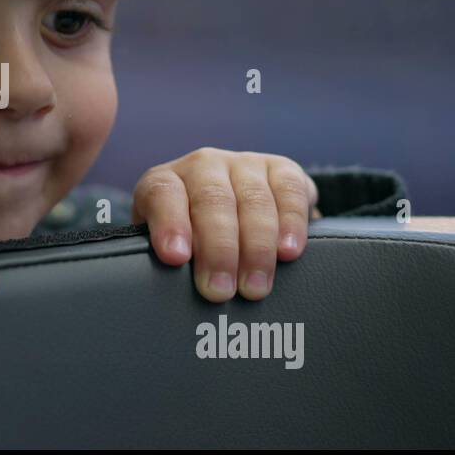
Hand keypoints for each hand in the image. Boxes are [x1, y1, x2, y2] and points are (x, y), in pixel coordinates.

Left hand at [130, 148, 318, 301]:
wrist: (229, 213)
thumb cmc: (191, 240)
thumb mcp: (171, 246)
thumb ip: (169, 258)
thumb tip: (174, 285)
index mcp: (165, 181)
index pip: (163, 194)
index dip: (170, 224)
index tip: (176, 258)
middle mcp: (203, 165)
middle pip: (212, 200)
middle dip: (218, 250)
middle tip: (219, 290)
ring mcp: (243, 163)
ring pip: (253, 199)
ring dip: (256, 248)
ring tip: (254, 286)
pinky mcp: (281, 169)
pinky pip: (290, 191)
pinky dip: (291, 223)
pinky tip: (288, 252)